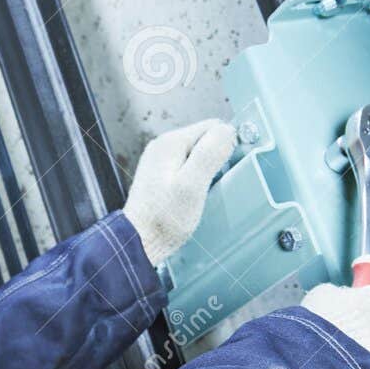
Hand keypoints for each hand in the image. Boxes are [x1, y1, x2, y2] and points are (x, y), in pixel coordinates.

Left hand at [122, 119, 236, 265]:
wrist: (138, 241)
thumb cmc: (164, 219)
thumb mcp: (192, 186)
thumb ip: (210, 154)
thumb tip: (228, 130)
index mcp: (170, 143)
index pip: (213, 126)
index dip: (228, 144)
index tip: (231, 168)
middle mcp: (163, 146)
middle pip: (205, 138)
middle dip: (218, 157)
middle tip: (218, 183)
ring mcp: (160, 160)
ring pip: (198, 153)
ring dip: (209, 169)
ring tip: (206, 191)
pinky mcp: (161, 174)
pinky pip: (188, 166)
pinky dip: (198, 177)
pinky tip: (196, 194)